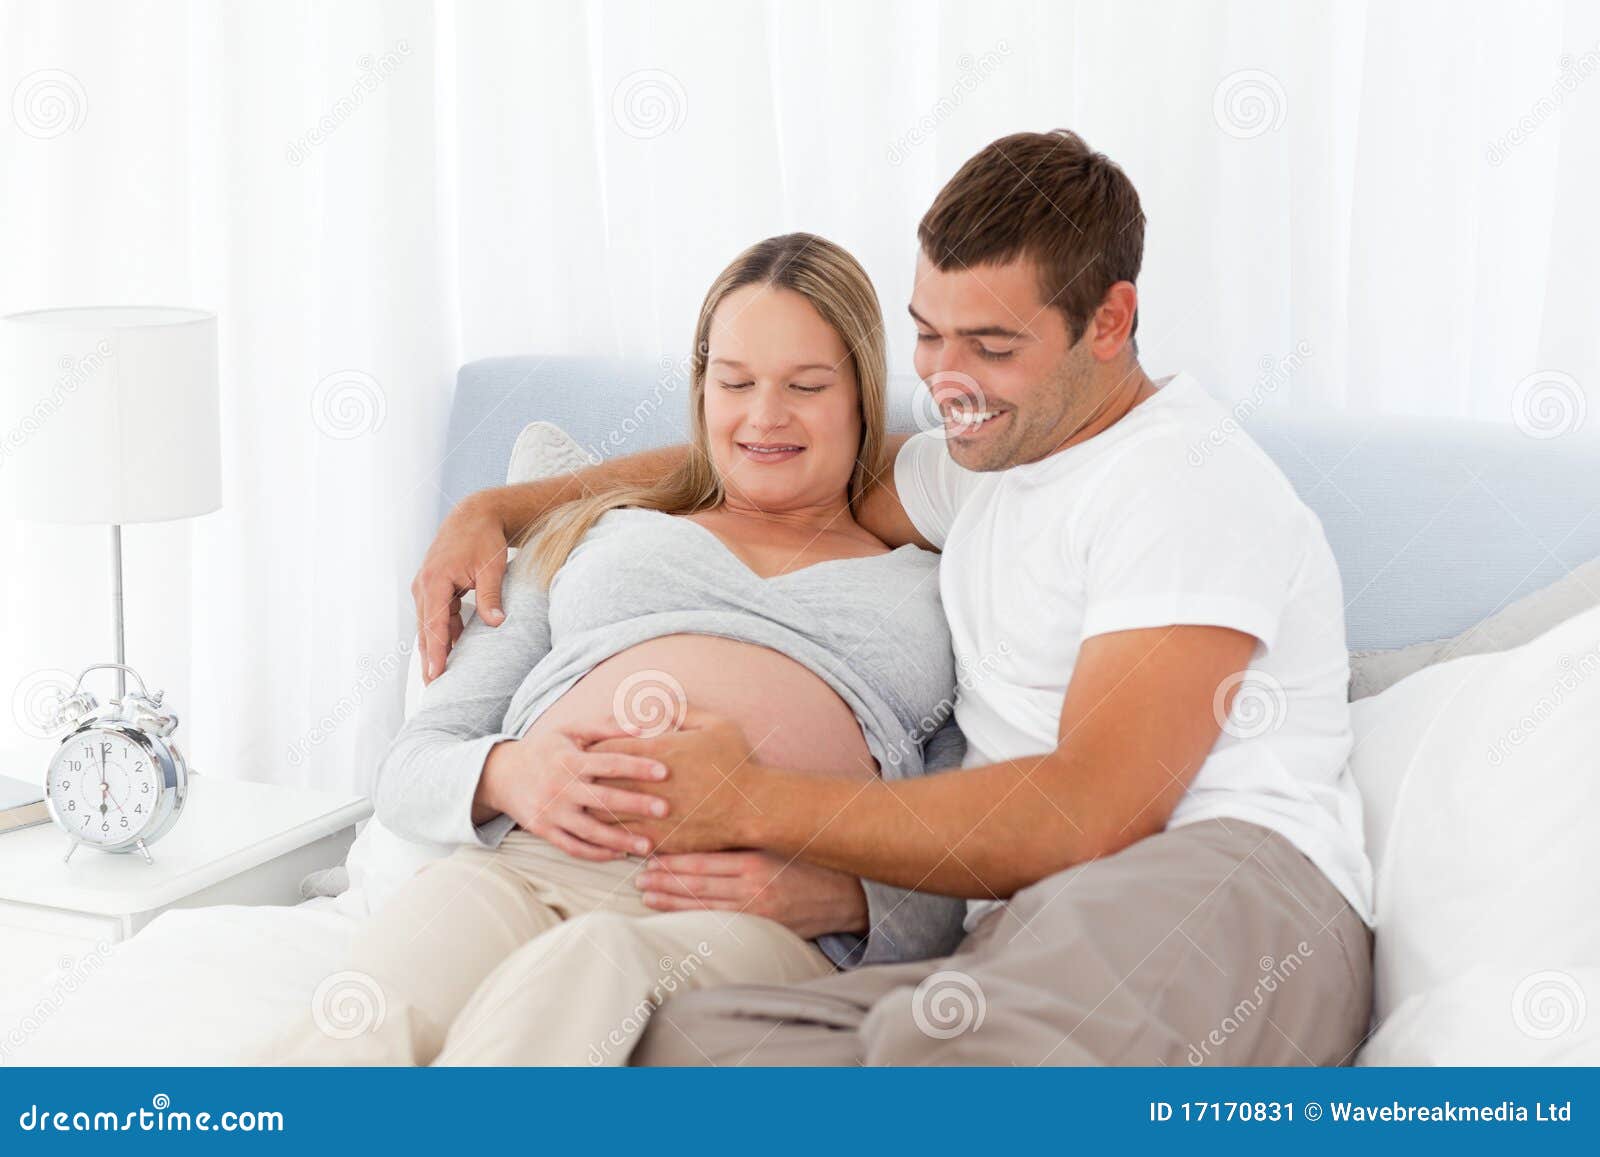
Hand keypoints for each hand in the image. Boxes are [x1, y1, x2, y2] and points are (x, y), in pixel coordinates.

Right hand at [412, 493, 509, 683]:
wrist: (474, 515)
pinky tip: (451, 652)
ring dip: (434, 648)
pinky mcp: (432, 587)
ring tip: (439, 676)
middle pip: (426, 630)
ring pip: (429, 625)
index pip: (434, 625)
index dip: (435, 652)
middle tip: (433, 688)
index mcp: (434, 581)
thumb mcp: (491, 567)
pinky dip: (442, 633)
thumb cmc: (483, 539)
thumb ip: (490, 597)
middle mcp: (423, 586)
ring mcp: (425, 586)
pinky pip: (436, 616)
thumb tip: (496, 624)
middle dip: (429, 659)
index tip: (435, 675)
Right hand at [478, 724, 669, 861]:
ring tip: (650, 846)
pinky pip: (574, 847)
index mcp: (570, 760)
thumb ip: (606, 727)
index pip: (609, 763)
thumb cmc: (547, 749)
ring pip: (590, 831)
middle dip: (636, 805)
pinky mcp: (544, 831)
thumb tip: (644, 726)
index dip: (637, 766)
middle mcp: (560, 787)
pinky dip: (597, 854)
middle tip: (666, 809)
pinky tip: (620, 854)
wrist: (502, 775)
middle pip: (603, 800)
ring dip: (621, 840)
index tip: (664, 771)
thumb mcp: (571, 731)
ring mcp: (552, 812)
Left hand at [590, 709, 762, 853]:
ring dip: (593, 807)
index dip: (595, 749)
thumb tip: (664, 702)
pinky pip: (623, 837)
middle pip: (599, 779)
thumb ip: (684, 711)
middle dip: (587, 778)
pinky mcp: (659, 838)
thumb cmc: (736, 764)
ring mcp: (651, 812)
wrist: (752, 807)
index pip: (607, 747)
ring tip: (585, 806)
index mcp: (657, 751)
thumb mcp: (716, 725)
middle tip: (579, 778)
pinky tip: (608, 831)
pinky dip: (612, 833)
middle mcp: (648, 782)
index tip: (590, 750)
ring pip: (605, 812)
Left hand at [634, 851, 867, 939]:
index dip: (673, 856)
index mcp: (753, 857)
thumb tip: (709, 811)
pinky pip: (718, 921)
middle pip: (696, 881)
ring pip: (702, 904)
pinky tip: (675, 912)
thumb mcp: (778, 837)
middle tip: (638, 874)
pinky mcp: (760, 926)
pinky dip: (692, 915)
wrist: (845, 893)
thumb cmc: (808, 857)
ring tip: (647, 893)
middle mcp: (751, 884)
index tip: (650, 852)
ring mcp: (754, 908)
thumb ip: (747, 829)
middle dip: (664, 878)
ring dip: (671, 899)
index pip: (703, 856)